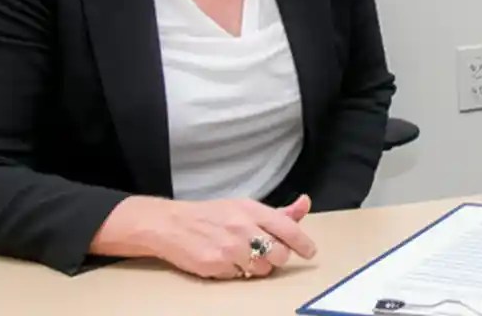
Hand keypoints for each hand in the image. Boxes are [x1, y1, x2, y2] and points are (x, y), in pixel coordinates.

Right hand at [92, 194, 316, 278]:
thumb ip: (278, 212)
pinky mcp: (216, 265)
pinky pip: (240, 277)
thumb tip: (305, 204)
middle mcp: (242, 228)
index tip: (310, 252)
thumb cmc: (211, 215)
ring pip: (262, 269)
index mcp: (252, 210)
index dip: (303, 243)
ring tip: (243, 255)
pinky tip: (226, 260)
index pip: (288, 228)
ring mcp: (229, 249)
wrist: (171, 224)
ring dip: (258, 266)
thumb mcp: (244, 206)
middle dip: (278, 257)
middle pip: (280, 254)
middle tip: (268, 253)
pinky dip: (237, 272)